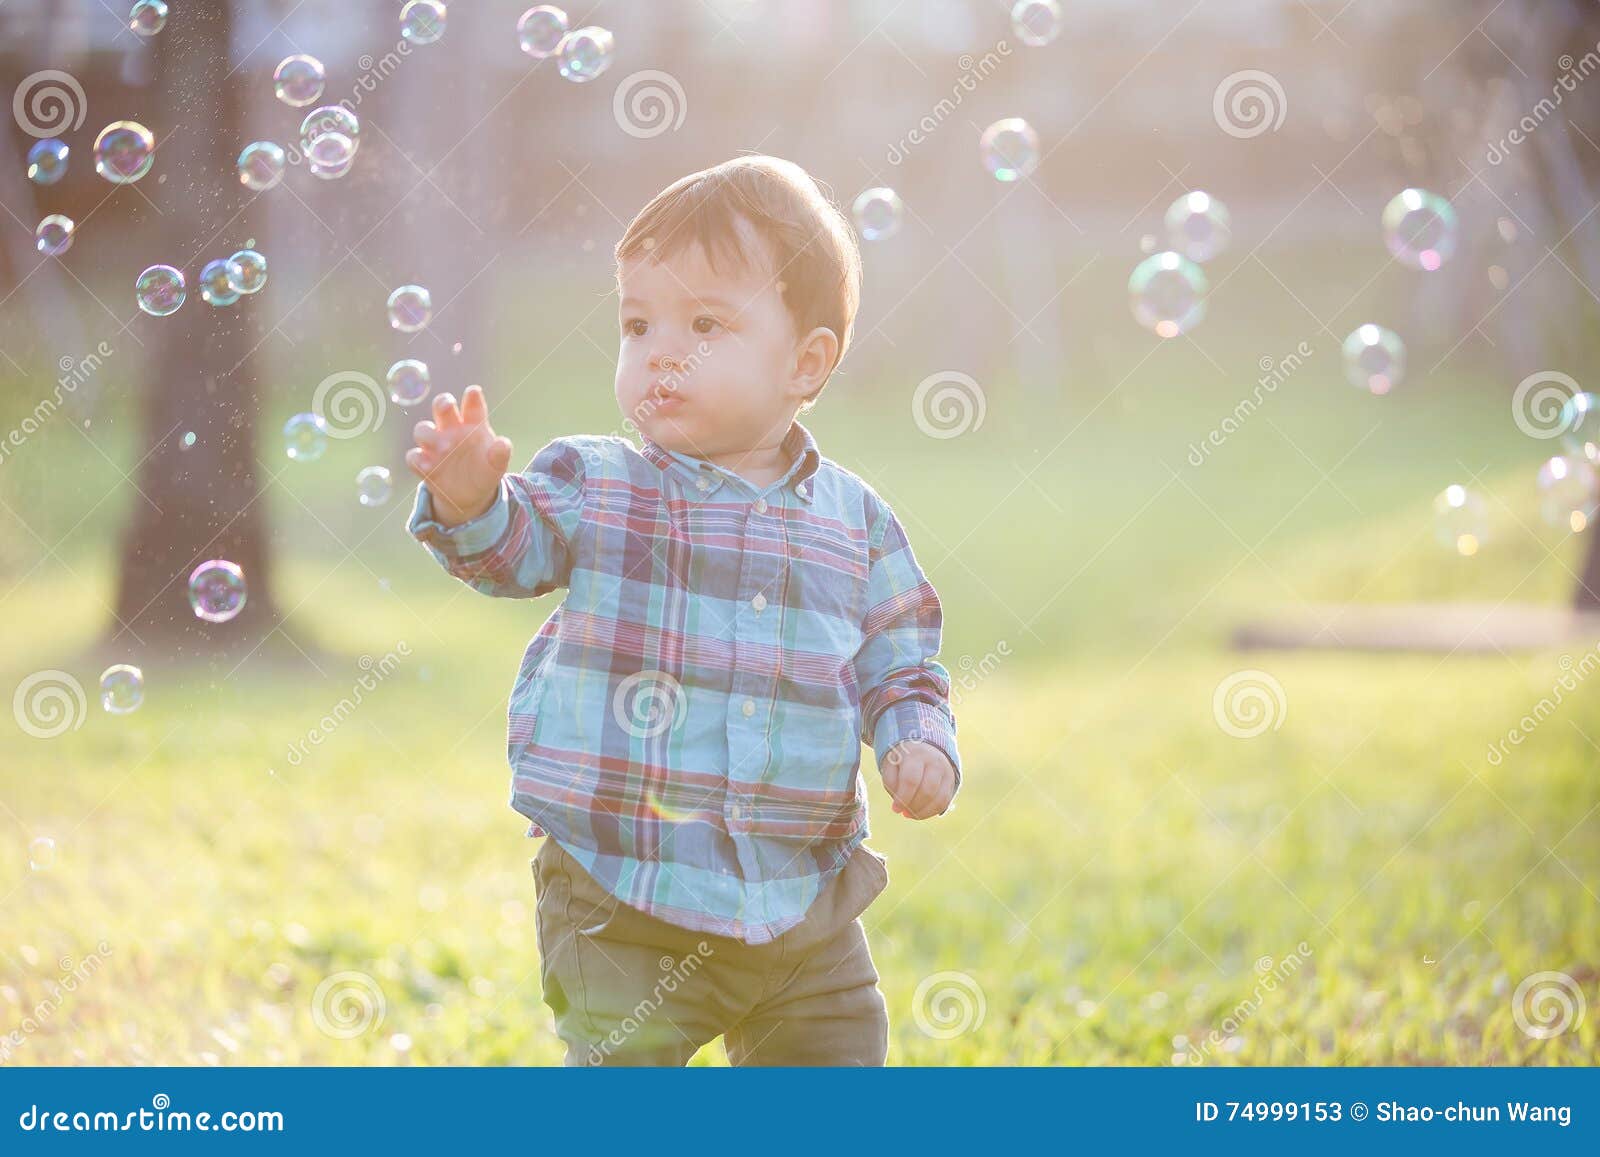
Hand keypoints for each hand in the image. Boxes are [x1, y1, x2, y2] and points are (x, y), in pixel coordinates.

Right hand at [405, 384, 513, 526]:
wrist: (472, 495)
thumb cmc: (485, 470)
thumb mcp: (497, 464)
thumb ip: (501, 453)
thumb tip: (504, 444)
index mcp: (473, 425)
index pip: (472, 405)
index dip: (472, 397)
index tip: (473, 392)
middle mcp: (452, 430)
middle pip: (442, 407)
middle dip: (443, 403)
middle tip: (448, 405)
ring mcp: (436, 446)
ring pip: (422, 429)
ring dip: (428, 435)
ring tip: (444, 447)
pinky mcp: (424, 465)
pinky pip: (413, 457)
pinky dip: (417, 460)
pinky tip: (428, 467)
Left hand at [881, 740, 956, 819]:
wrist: (922, 745)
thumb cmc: (901, 759)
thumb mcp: (890, 765)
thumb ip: (891, 783)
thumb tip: (898, 805)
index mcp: (915, 754)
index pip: (911, 780)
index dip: (903, 798)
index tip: (895, 809)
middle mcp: (934, 761)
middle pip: (927, 791)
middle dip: (914, 806)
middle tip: (904, 812)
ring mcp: (945, 770)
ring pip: (939, 798)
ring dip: (923, 812)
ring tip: (910, 814)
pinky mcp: (951, 779)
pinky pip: (945, 801)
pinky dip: (932, 811)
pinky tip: (920, 812)